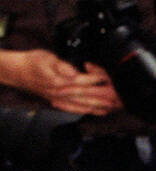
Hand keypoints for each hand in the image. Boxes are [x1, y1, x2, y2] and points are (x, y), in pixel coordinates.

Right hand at [0, 49, 122, 114]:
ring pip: (86, 104)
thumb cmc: (33, 63)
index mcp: (63, 81)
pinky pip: (77, 109)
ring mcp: (62, 100)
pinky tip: (100, 112)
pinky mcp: (59, 102)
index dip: (101, 79)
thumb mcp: (47, 58)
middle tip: (122, 98)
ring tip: (117, 106)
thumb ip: (62, 65)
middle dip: (107, 97)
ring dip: (103, 106)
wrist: (18, 72)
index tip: (113, 79)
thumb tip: (74, 72)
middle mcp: (64, 93)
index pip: (87, 81)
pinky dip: (90, 111)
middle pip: (90, 95)